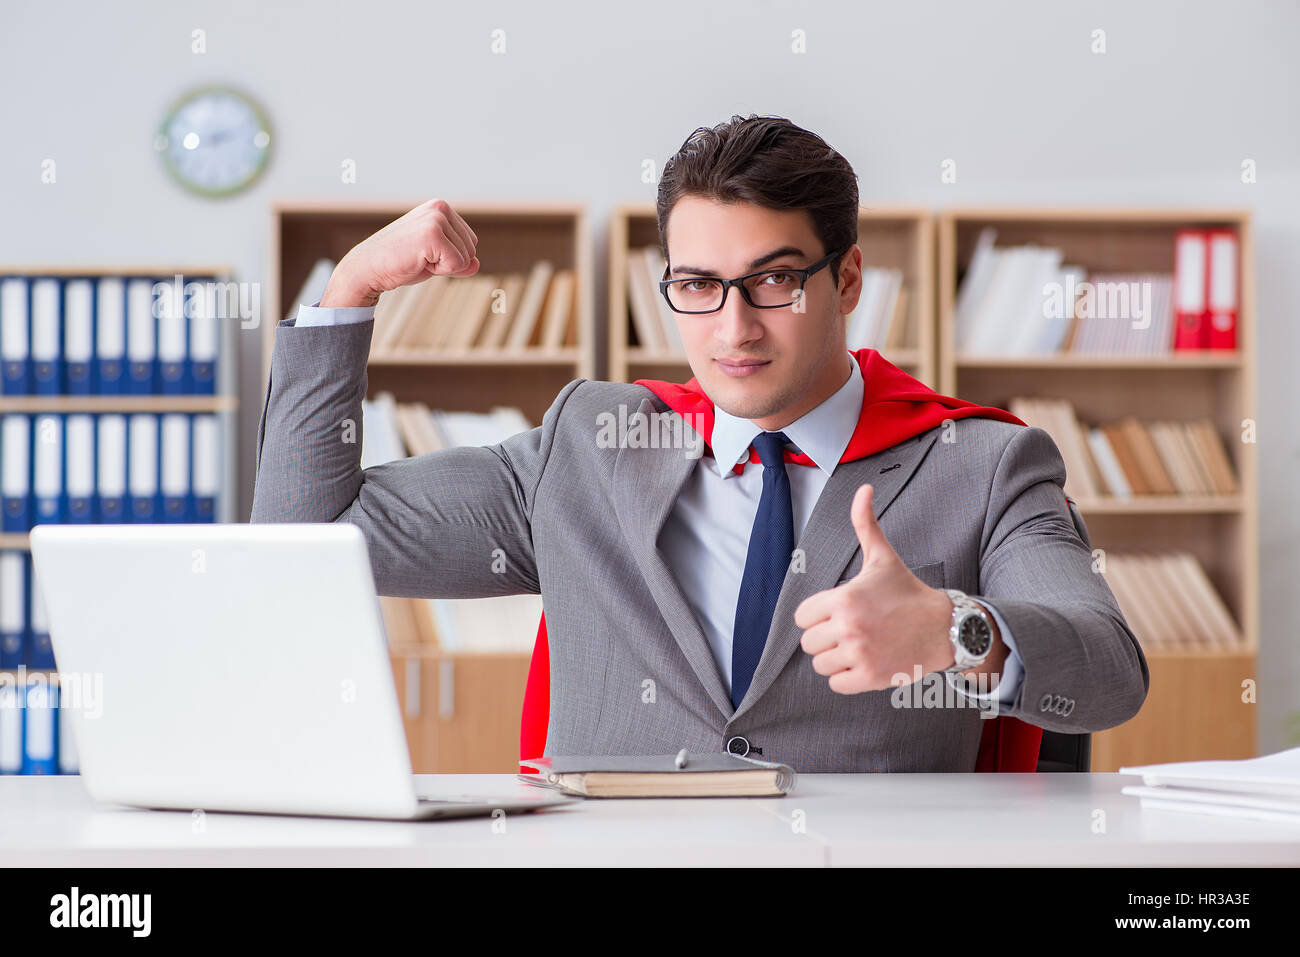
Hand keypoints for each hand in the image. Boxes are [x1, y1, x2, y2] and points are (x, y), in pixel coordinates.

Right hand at [319, 199, 480, 307]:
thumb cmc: (399, 262)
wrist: (369, 268)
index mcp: (440, 208)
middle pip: (471, 249)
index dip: (451, 257)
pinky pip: (458, 264)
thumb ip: (458, 260)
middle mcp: (440, 208)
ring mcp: (436, 219)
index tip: (425, 254)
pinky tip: (418, 261)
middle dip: (449, 262)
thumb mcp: (435, 259)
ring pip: (466, 257)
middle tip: (420, 258)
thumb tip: (476, 263)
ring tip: (417, 259)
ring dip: (443, 267)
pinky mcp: (433, 234)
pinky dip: (440, 271)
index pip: (471, 242)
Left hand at [794, 483, 955, 693]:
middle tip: (850, 631)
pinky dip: (846, 678)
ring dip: (835, 659)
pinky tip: (863, 663)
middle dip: (826, 638)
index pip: (802, 617)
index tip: (837, 613)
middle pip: (809, 643)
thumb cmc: (907, 592)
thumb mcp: (882, 557)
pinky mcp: (870, 678)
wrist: (944, 627)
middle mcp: (848, 627)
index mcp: (844, 598)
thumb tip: (864, 489)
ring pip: (820, 665)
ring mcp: (859, 654)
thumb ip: (865, 524)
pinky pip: (836, 684)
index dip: (817, 615)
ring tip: (858, 646)